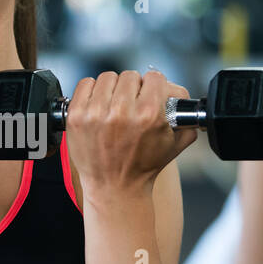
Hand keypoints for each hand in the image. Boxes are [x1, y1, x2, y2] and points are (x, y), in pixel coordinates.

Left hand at [64, 69, 198, 198]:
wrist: (115, 187)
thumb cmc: (144, 166)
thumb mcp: (176, 143)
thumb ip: (186, 115)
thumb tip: (181, 93)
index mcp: (148, 115)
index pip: (154, 77)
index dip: (154, 86)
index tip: (150, 95)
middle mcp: (121, 112)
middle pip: (130, 76)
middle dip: (133, 89)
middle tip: (132, 104)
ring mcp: (95, 114)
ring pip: (108, 77)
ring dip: (113, 89)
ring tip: (115, 106)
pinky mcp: (76, 116)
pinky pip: (85, 84)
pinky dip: (92, 91)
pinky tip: (99, 106)